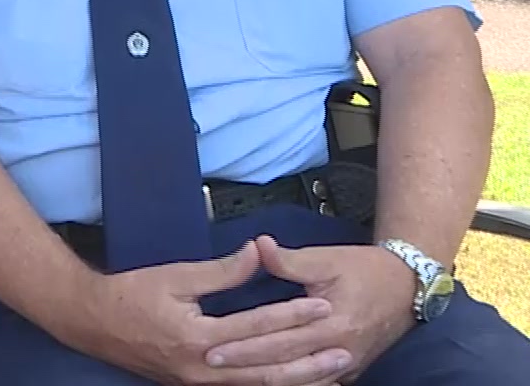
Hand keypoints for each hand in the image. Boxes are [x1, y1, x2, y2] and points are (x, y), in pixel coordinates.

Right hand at [59, 240, 351, 385]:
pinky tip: (292, 382)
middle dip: (308, 361)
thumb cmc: (129, 295)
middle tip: (344, 351)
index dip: (292, 316)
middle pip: (266, 369)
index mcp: (197, 337)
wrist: (92, 322)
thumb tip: (258, 254)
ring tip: (330, 374)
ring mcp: (198, 383)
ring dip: (296, 381)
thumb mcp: (175, 276)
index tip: (324, 306)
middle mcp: (202, 368)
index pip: (257, 327)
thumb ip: (221, 271)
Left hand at [202, 236, 416, 383]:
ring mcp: (347, 364)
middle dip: (246, 366)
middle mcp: (340, 350)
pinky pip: (317, 381)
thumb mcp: (326, 259)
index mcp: (333, 323)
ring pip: (301, 380)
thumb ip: (289, 260)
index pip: (279, 341)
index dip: (245, 346)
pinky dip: (292, 383)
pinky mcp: (351, 368)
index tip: (213, 348)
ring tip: (232, 376)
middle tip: (211, 364)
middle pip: (285, 365)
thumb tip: (258, 246)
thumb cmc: (365, 269)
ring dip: (267, 378)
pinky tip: (265, 380)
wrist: (408, 286)